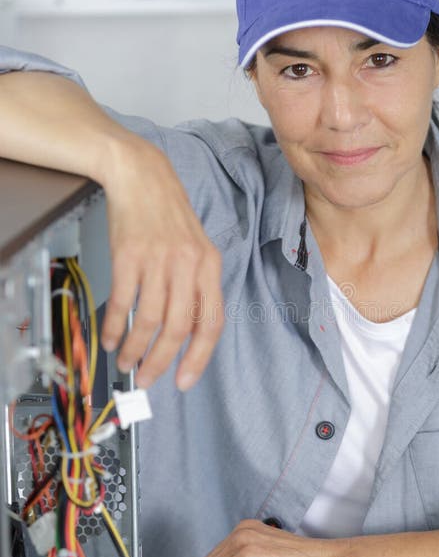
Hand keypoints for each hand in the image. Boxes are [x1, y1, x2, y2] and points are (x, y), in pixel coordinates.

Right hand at [100, 138, 223, 391]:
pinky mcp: (128, 255)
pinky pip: (122, 302)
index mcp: (210, 266)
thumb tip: (185, 333)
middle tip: (148, 379)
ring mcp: (158, 260)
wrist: (141, 175)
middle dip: (162, 361)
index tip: (185, 380)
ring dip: (135, 348)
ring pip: (149, 320)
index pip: (211, 322)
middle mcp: (188, 265)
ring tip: (126, 361)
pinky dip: (114, 326)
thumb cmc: (167, 215)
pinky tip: (110, 338)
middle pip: (178, 328)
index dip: (199, 357)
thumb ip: (195, 288)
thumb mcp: (194, 249)